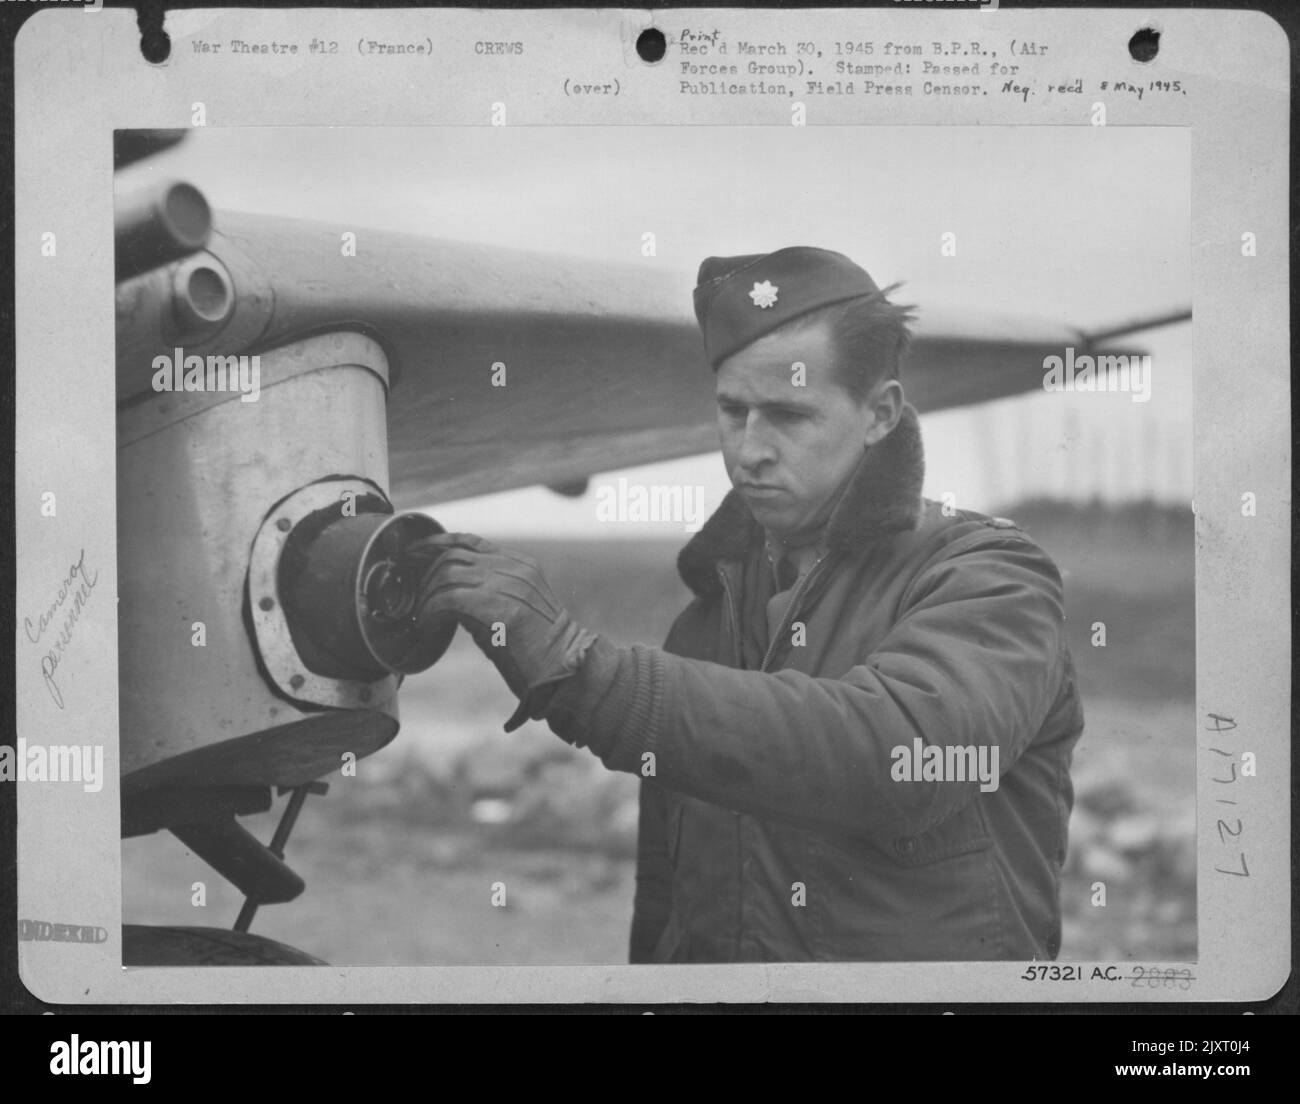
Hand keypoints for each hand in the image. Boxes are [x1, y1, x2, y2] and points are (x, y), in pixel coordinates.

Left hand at [406, 533, 596, 730]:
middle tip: (413, 597)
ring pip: (447, 575)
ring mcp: (508, 585)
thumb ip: (485, 593)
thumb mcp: (513, 608)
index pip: (469, 541)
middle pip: (453, 556)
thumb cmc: (536, 648)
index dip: (436, 543)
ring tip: (422, 617)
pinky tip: (429, 625)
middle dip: (424, 574)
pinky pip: (449, 600)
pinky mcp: (499, 609)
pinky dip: (431, 611)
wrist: (564, 669)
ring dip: (426, 597)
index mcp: (520, 564)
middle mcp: (514, 568)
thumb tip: (444, 594)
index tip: (413, 553)